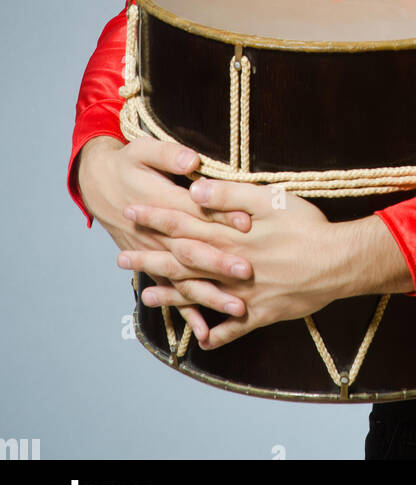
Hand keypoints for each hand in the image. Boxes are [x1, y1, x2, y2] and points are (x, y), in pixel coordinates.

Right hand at [76, 136, 251, 342]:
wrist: (98, 185)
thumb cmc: (127, 163)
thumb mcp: (144, 149)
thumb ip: (169, 156)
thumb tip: (190, 162)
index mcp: (161, 202)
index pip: (194, 211)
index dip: (220, 216)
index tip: (247, 223)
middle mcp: (158, 235)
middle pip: (192, 251)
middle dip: (220, 263)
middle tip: (248, 272)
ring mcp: (154, 254)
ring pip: (184, 280)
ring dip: (209, 296)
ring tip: (237, 309)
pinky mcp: (152, 266)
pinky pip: (171, 293)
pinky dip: (186, 314)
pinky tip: (205, 334)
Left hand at [119, 180, 334, 349]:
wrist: (337, 262)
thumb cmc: (305, 224)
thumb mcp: (268, 199)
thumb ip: (229, 195)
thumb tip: (193, 190)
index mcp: (229, 237)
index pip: (184, 225)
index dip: (156, 218)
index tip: (132, 212)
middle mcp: (229, 268)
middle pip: (182, 263)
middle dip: (151, 259)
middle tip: (121, 258)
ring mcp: (243, 295)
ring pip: (200, 297)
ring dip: (172, 297)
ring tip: (147, 298)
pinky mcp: (261, 313)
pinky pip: (233, 330)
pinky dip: (217, 335)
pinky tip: (202, 341)